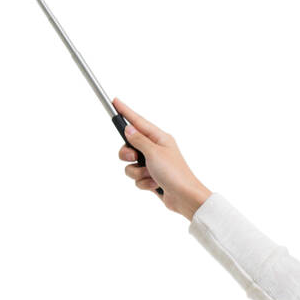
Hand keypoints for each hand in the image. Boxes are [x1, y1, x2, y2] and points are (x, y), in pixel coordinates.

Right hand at [113, 97, 210, 219]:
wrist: (185, 198)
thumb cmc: (174, 173)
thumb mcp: (154, 153)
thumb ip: (138, 140)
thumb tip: (128, 128)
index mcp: (159, 138)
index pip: (138, 121)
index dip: (125, 112)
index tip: (115, 101)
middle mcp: (155, 149)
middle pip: (128, 145)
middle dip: (127, 155)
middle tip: (134, 158)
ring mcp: (152, 164)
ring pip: (130, 165)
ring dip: (137, 172)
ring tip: (150, 175)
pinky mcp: (151, 177)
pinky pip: (136, 178)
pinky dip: (143, 182)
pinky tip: (155, 185)